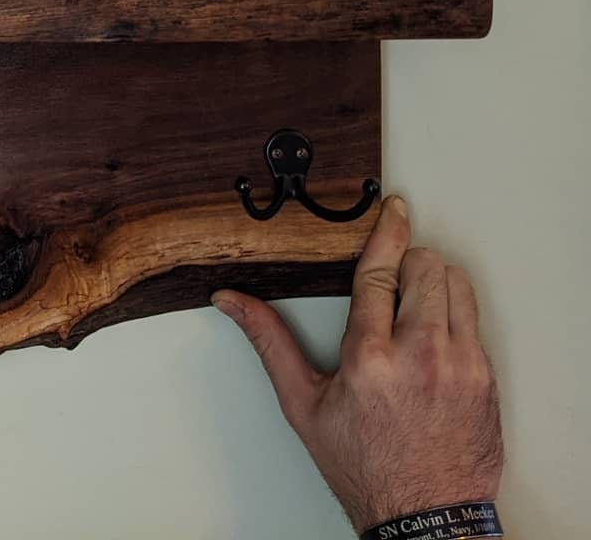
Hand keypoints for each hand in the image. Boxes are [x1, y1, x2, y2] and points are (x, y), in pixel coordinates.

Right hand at [212, 195, 502, 534]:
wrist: (425, 518)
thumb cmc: (363, 466)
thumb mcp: (303, 405)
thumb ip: (270, 342)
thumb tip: (232, 302)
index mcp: (369, 358)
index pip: (379, 273)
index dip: (385, 232)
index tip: (391, 208)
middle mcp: (420, 356)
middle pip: (426, 268)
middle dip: (408, 260)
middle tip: (395, 272)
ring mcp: (459, 367)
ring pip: (457, 285)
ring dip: (435, 281)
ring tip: (416, 299)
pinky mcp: (485, 380)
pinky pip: (474, 321)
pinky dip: (455, 314)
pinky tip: (435, 334)